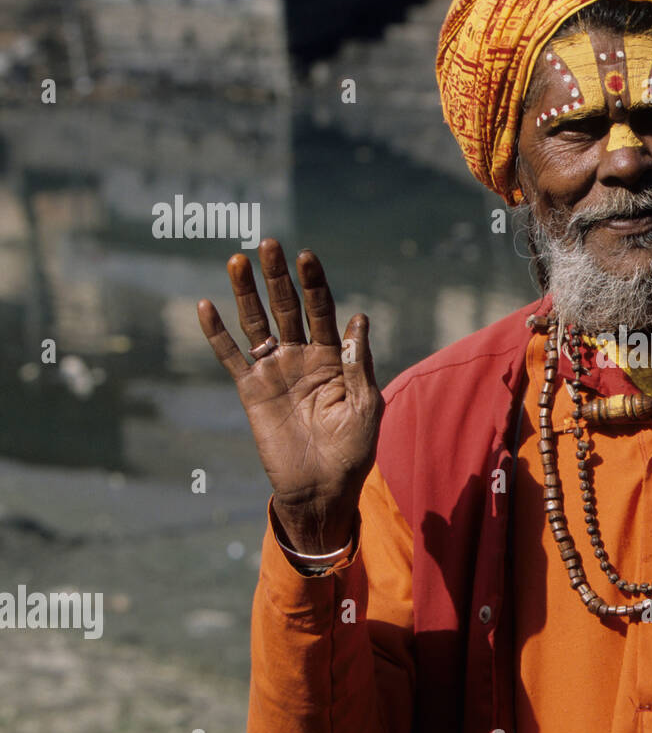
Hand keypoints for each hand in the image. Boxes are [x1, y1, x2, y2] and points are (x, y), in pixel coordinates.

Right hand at [196, 238, 382, 552]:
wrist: (323, 489)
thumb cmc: (353, 450)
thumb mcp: (366, 404)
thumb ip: (358, 361)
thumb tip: (359, 316)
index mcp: (334, 357)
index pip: (322, 310)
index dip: (314, 283)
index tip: (307, 255)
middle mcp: (302, 357)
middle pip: (287, 307)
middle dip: (278, 276)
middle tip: (269, 243)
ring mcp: (275, 371)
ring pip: (256, 323)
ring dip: (246, 292)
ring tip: (236, 260)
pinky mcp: (251, 391)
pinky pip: (230, 357)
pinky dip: (216, 333)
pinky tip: (205, 304)